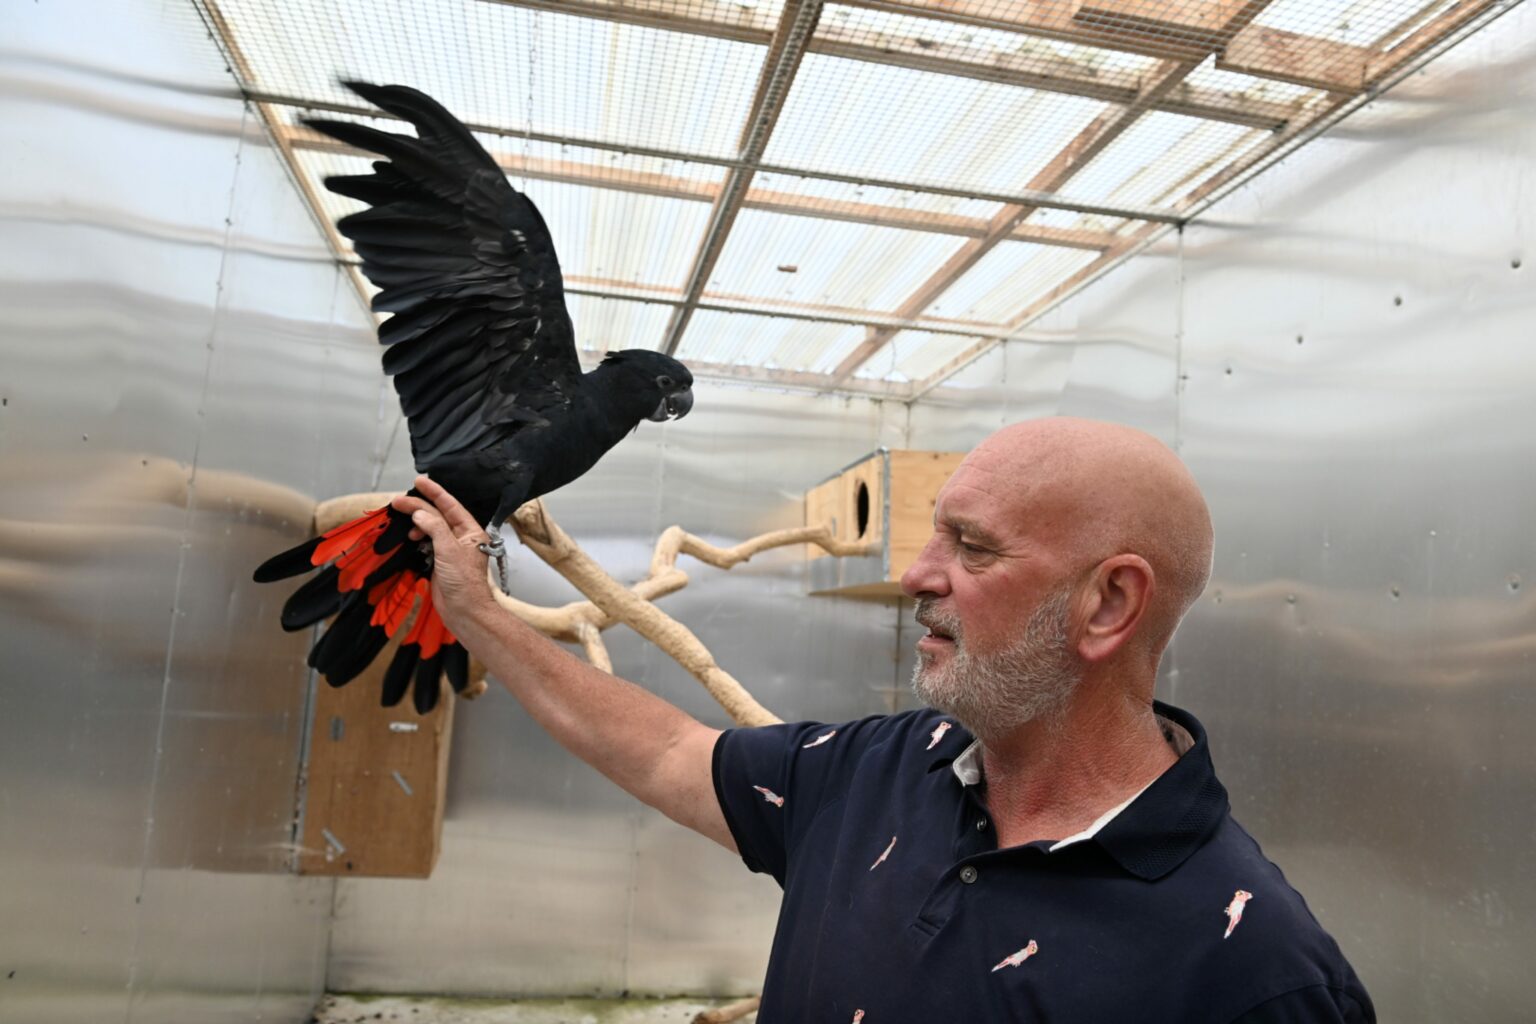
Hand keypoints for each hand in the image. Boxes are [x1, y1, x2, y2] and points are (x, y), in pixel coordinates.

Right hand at [391, 475, 495, 628]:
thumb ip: (434, 527)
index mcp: (471, 531)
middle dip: (418, 507)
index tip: (419, 481)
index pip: (451, 505)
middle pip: (438, 516)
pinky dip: (417, 538)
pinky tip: (409, 537)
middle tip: (397, 502)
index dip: (434, 492)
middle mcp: (462, 538)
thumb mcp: (449, 549)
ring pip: (430, 529)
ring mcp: (450, 550)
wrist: (464, 611)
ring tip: (403, 521)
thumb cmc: (464, 582)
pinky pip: (426, 544)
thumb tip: (420, 513)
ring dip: (417, 524)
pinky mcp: (440, 562)